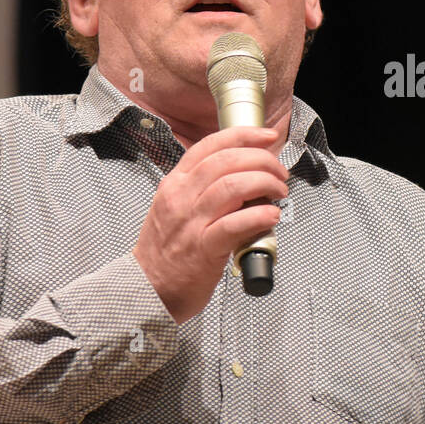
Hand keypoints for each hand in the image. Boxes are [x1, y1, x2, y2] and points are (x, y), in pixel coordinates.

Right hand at [133, 125, 288, 322]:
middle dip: (262, 160)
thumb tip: (244, 174)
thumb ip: (203, 187)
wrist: (146, 288)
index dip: (244, 135)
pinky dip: (259, 216)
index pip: (211, 145)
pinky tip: (271, 216)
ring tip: (279, 192)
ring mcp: (191, 223)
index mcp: (176, 183)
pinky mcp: (203, 249)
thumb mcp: (175, 207)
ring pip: (233, 186)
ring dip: (265, 184)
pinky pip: (235, 224)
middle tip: (278, 173)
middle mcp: (181, 198)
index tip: (266, 136)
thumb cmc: (165, 250)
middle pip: (227, 161)